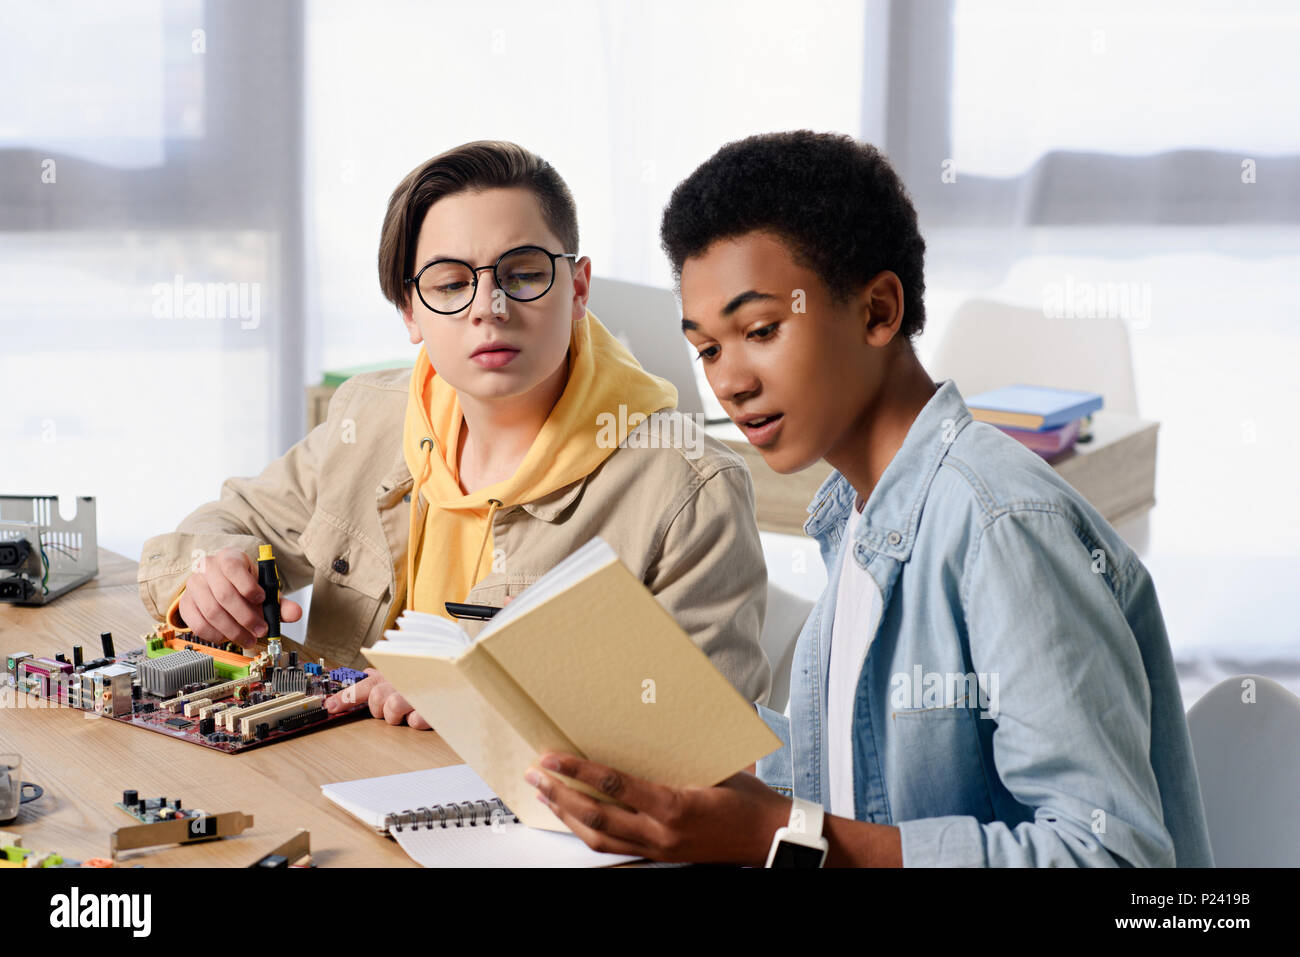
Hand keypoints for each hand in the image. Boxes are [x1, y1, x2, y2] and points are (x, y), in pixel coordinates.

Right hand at [179, 546, 301, 647]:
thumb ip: (279, 602)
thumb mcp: (263, 589)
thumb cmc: (244, 586)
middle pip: (224, 594)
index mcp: (228, 557)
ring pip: (211, 612)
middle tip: (261, 631)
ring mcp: (194, 586)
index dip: (248, 586)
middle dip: (246, 617)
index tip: (261, 600)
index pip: (233, 567)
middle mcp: (207, 568)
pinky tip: (228, 637)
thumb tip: (295, 613)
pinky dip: (215, 635)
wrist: (220, 585)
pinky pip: (198, 624)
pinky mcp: (186, 604)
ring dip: (233, 630)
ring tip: (248, 639)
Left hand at [323, 668, 430, 729]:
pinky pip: (415, 721)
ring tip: (412, 707)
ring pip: (392, 712)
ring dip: (400, 715)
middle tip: (395, 704)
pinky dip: (419, 719)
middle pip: (375, 700)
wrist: (466, 667)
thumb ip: (383, 676)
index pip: (363, 683)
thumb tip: (362, 676)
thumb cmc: (433, 672)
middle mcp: (403, 678)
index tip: (330, 707)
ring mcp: (418, 691)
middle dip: (381, 708)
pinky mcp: (433, 706)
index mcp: (395, 669)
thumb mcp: (406, 669)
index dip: (345, 697)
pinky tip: (427, 710)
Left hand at [524, 752, 790, 864]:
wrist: (771, 838)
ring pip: (599, 838)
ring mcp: (659, 849)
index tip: (553, 758)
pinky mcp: (661, 857)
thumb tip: (651, 719)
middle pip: (596, 817)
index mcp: (674, 805)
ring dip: (568, 815)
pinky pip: (615, 847)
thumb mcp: (714, 766)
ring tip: (545, 794)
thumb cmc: (749, 799)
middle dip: (560, 795)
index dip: (578, 772)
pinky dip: (589, 832)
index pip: (614, 786)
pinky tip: (576, 818)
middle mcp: (661, 833)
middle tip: (535, 775)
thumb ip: (678, 751)